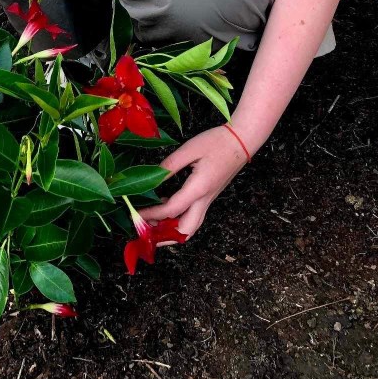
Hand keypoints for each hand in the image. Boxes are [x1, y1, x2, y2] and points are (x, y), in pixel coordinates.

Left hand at [137, 125, 248, 240]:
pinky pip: (194, 216)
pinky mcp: (209, 196)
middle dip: (165, 237)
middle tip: (146, 231)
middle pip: (186, 231)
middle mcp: (204, 200)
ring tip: (154, 223)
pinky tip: (167, 205)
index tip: (136, 214)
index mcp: (199, 189)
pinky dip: (179, 219)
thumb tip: (153, 176)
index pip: (172, 210)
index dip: (152, 215)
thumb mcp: (190, 149)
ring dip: (172, 230)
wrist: (242, 141)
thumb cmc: (217, 142)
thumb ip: (170, 164)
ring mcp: (208, 199)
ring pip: (191, 226)